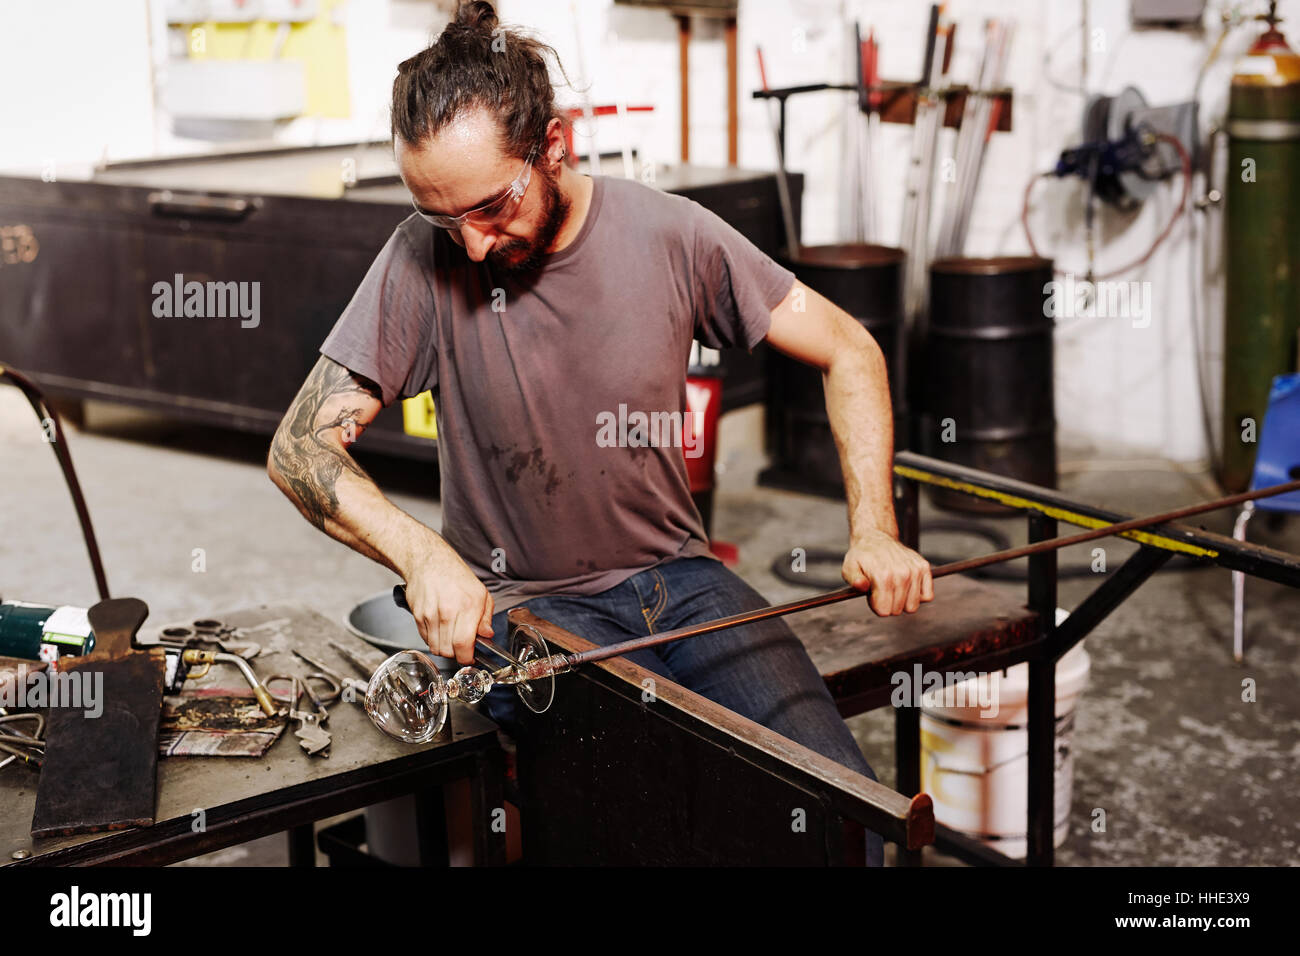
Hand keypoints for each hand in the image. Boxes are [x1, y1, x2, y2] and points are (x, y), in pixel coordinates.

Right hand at [401, 539, 493, 665]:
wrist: (429, 561)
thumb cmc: (456, 576)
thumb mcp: (481, 593)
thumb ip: (486, 617)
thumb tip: (487, 635)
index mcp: (467, 606)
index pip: (463, 644)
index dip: (467, 657)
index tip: (471, 657)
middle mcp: (447, 612)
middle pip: (448, 650)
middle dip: (457, 654)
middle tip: (463, 646)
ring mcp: (430, 615)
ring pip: (436, 648)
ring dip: (445, 648)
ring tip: (451, 637)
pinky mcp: (418, 616)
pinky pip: (426, 640)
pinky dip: (434, 640)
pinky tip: (440, 629)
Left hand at [842, 529, 933, 616]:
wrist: (876, 538)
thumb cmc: (862, 556)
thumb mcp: (849, 567)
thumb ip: (854, 580)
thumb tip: (861, 586)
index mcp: (883, 576)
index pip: (884, 611)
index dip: (876, 605)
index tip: (873, 594)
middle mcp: (902, 574)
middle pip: (897, 610)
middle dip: (887, 603)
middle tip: (882, 588)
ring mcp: (915, 571)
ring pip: (912, 607)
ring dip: (902, 601)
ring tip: (893, 586)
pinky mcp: (924, 568)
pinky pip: (927, 596)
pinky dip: (918, 595)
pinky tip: (907, 586)